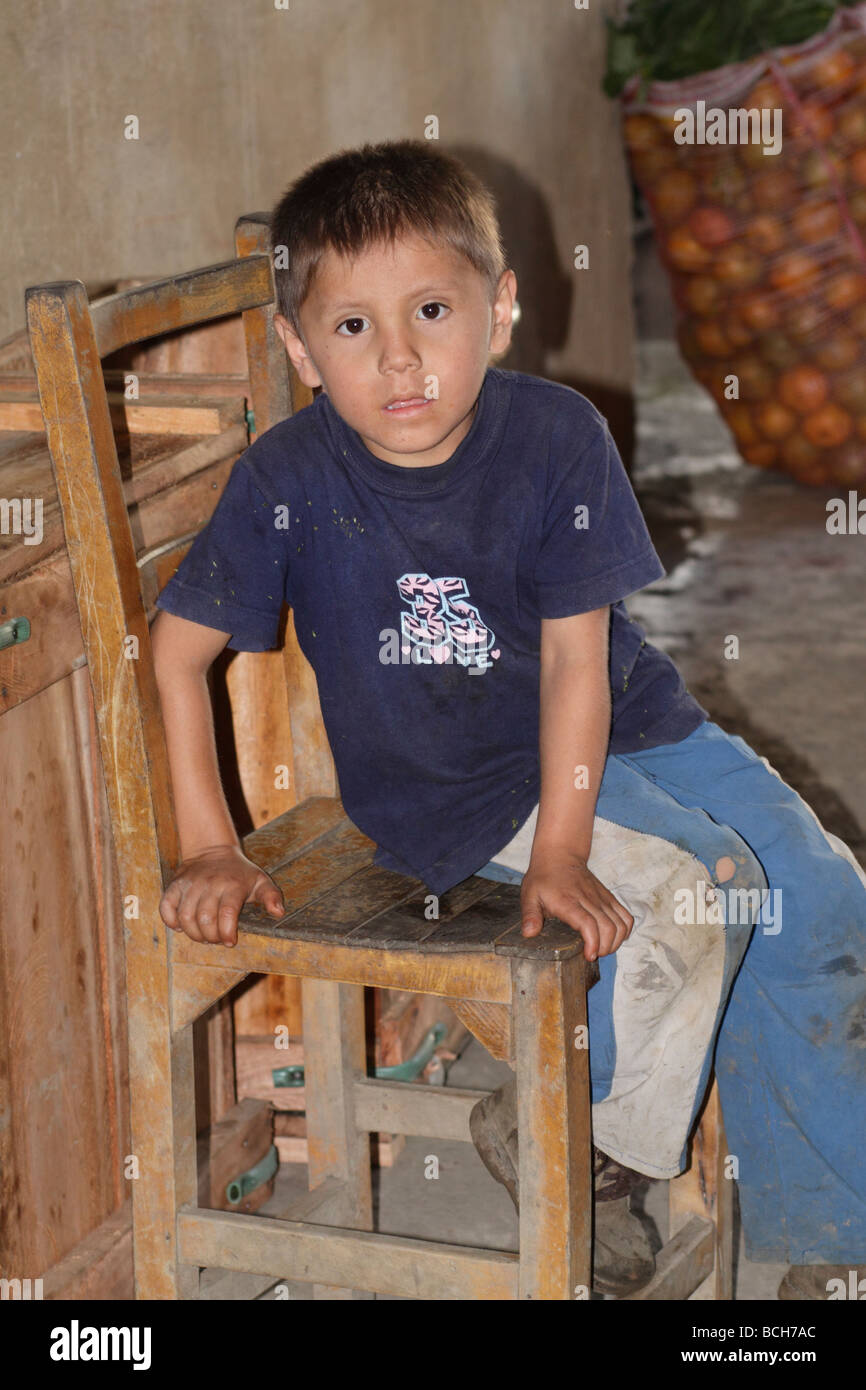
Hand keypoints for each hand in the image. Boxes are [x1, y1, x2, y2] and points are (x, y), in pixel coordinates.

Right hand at [159, 844, 284, 947]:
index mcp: (233, 885)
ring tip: (202, 936)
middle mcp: (210, 884)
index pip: (227, 914)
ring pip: (186, 917)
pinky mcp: (175, 885)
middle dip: (211, 937)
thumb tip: (279, 912)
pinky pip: (166, 907)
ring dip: (193, 933)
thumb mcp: (261, 880)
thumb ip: (271, 896)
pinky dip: (171, 921)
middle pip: (205, 920)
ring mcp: (190, 884)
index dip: (227, 933)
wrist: (213, 850)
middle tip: (216, 939)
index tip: (230, 942)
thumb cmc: (240, 872)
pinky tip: (182, 926)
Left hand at [520, 845, 633, 961]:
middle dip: (604, 948)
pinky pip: (626, 916)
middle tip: (592, 955)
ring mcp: (602, 898)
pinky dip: (624, 931)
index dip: (593, 943)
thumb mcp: (529, 894)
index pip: (588, 924)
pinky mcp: (609, 898)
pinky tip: (613, 939)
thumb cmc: (544, 878)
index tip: (589, 955)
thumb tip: (529, 934)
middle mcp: (588, 900)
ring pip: (620, 923)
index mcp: (568, 902)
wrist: (560, 855)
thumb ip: (530, 915)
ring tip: (602, 949)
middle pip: (608, 928)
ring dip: (615, 942)